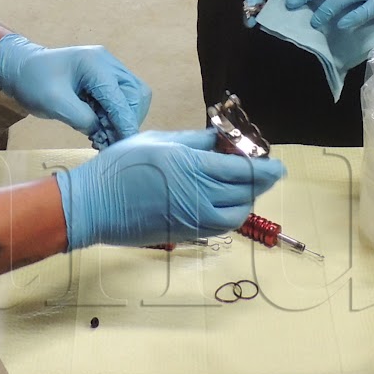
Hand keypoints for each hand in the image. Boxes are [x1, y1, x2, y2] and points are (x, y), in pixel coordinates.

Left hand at [0, 34, 151, 147]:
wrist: (19, 68)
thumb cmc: (33, 81)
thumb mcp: (54, 103)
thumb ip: (82, 118)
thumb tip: (101, 132)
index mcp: (95, 64)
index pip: (120, 96)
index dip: (125, 122)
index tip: (127, 144)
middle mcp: (107, 63)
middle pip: (134, 94)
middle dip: (127, 118)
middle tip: (112, 140)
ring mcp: (106, 70)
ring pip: (130, 97)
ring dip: (121, 119)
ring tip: (104, 137)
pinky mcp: (102, 79)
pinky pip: (118, 99)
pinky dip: (114, 116)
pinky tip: (101, 131)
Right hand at [56, 129, 285, 249]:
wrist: (95, 205)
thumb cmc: (121, 166)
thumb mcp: (158, 141)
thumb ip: (193, 140)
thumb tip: (218, 138)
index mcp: (194, 168)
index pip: (245, 171)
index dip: (266, 168)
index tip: (278, 165)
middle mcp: (200, 196)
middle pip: (246, 193)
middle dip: (260, 182)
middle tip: (262, 171)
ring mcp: (194, 219)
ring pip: (237, 214)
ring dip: (247, 200)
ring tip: (244, 187)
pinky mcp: (187, 234)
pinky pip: (221, 227)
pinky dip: (232, 215)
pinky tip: (226, 204)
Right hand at [242, 0, 323, 26]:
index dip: (252, 4)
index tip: (250, 18)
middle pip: (266, 6)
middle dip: (264, 17)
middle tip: (262, 27)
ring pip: (282, 12)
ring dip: (282, 22)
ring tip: (283, 32)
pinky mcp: (302, 2)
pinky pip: (299, 13)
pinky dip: (299, 21)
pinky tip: (303, 29)